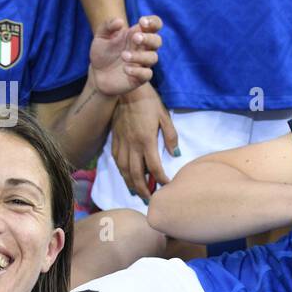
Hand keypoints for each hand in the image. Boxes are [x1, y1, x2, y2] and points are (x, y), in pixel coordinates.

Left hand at [90, 15, 162, 97]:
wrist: (96, 75)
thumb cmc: (102, 53)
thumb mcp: (101, 36)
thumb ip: (108, 26)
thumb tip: (120, 21)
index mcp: (137, 35)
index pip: (154, 25)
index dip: (153, 22)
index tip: (141, 22)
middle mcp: (143, 48)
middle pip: (157, 41)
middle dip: (148, 38)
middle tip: (134, 38)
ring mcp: (143, 63)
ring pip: (153, 57)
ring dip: (140, 55)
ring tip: (123, 56)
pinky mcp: (140, 78)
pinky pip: (147, 74)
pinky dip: (138, 71)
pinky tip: (125, 69)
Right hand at [111, 83, 178, 202]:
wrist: (127, 90)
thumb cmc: (149, 102)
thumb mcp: (165, 117)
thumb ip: (171, 137)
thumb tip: (176, 154)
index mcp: (146, 140)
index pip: (153, 167)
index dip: (161, 179)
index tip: (167, 186)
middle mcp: (132, 145)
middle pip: (136, 174)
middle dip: (143, 190)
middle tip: (150, 201)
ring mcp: (122, 142)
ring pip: (124, 170)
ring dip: (130, 184)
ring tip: (137, 194)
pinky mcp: (115, 139)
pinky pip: (117, 160)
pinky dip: (122, 172)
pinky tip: (126, 177)